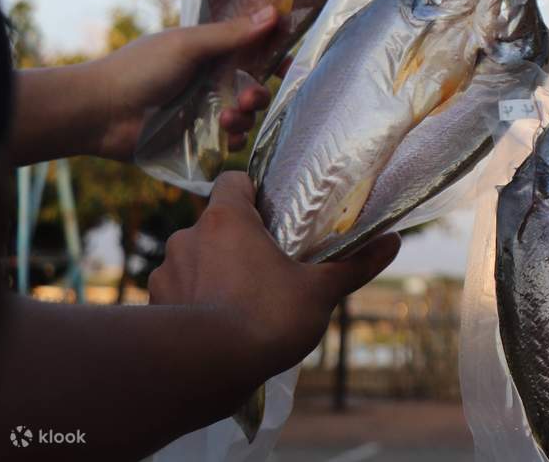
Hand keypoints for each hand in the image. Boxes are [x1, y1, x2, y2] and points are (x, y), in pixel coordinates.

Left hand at [90, 7, 279, 160]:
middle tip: (248, 98)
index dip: (273, 57)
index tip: (287, 65)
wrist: (100, 112)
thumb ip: (232, 34)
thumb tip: (274, 12)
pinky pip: (232, 141)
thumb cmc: (139, 69)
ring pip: (246, 116)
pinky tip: (223, 136)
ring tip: (226, 120)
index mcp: (209, 52)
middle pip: (254, 87)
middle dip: (258, 93)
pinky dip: (234, 138)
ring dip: (244, 117)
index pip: (251, 52)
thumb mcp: (188, 45)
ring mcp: (204, 111)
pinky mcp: (198, 139)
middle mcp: (210, 81)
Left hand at [148, 171, 400, 383]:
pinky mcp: (154, 306)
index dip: (250, 190)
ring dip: (212, 270)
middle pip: (214, 223)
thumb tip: (394, 243)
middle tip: (267, 262)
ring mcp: (166, 272)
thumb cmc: (266, 318)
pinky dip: (193, 301)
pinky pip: (177, 292)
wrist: (206, 369)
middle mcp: (188, 237)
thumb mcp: (321, 292)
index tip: (270, 210)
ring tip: (241, 299)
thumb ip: (355, 265)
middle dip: (236, 240)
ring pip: (193, 259)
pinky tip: (216, 324)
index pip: (232, 180)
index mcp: (226, 219)